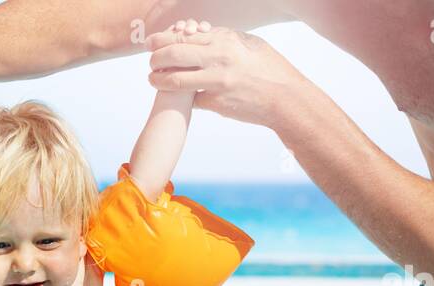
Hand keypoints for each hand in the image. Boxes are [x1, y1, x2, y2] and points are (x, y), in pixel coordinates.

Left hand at [146, 25, 307, 126]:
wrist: (284, 99)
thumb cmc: (270, 70)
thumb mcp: (251, 45)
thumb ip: (226, 39)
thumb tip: (206, 34)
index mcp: (225, 40)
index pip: (185, 35)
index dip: (165, 39)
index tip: (153, 42)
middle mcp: (218, 57)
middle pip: (174, 53)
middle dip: (155, 56)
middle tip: (149, 60)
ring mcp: (215, 81)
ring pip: (175, 78)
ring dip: (158, 80)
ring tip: (152, 79)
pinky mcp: (215, 102)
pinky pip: (191, 99)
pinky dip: (185, 98)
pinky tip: (178, 99)